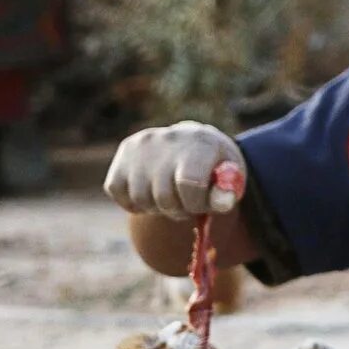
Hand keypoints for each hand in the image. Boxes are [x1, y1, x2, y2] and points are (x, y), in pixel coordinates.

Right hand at [104, 122, 244, 220]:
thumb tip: (223, 202)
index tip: (201, 203)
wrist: (195, 144)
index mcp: (200, 143)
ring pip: (140, 199)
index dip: (195, 204)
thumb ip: (227, 192)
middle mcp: (168, 138)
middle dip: (178, 210)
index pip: (189, 184)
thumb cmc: (215, 168)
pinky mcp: (124, 151)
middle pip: (163, 198)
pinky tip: (151, 191)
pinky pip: (118, 191)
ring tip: (170, 195)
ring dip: (156, 207)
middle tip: (187, 202)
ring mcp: (142, 144)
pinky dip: (133, 201)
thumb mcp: (231, 178)